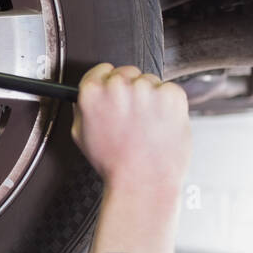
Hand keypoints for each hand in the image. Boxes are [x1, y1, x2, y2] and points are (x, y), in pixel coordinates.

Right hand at [71, 64, 190, 252]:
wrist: (143, 182)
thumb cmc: (114, 165)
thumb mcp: (82, 136)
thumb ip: (83, 109)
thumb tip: (88, 95)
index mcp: (93, 93)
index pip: (102, 70)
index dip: (108, 83)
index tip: (115, 93)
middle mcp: (119, 86)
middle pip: (127, 73)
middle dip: (130, 90)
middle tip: (133, 116)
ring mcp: (147, 89)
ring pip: (149, 82)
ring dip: (150, 98)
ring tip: (147, 126)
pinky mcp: (171, 95)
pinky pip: (169, 91)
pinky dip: (168, 105)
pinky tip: (160, 125)